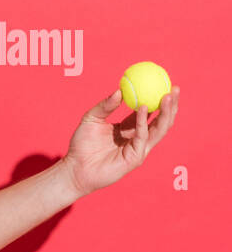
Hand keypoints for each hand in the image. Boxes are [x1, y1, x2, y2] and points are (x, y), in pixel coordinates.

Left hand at [61, 85, 179, 196]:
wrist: (75, 168)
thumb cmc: (81, 145)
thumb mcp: (91, 119)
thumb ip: (105, 106)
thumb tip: (119, 90)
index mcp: (130, 129)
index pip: (150, 113)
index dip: (158, 100)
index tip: (164, 83)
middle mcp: (138, 138)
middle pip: (161, 121)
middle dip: (171, 105)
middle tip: (175, 89)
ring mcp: (139, 149)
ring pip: (159, 129)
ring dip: (166, 113)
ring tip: (168, 96)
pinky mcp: (135, 157)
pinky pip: (142, 136)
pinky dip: (143, 121)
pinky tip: (143, 108)